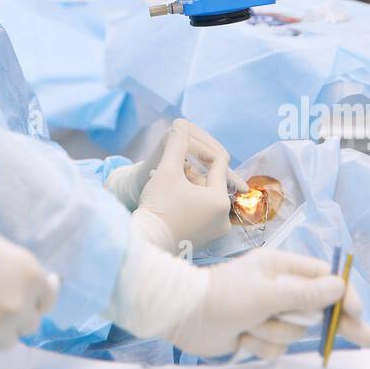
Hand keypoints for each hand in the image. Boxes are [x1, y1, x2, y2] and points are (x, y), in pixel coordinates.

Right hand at [130, 120, 232, 252]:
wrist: (146, 244)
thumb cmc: (158, 207)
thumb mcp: (167, 170)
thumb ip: (177, 144)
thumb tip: (180, 124)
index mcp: (220, 201)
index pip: (218, 163)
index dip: (199, 150)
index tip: (180, 151)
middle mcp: (223, 218)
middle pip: (208, 180)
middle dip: (188, 170)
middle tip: (165, 170)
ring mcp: (214, 231)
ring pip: (202, 195)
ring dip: (185, 184)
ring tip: (162, 182)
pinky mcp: (203, 239)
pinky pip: (199, 210)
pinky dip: (185, 200)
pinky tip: (166, 197)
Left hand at [174, 247, 369, 359]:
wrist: (183, 316)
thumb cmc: (223, 296)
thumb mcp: (266, 293)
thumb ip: (303, 294)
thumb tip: (338, 286)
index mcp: (280, 267)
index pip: (323, 279)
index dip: (342, 296)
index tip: (355, 313)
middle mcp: (277, 288)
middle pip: (318, 308)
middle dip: (336, 323)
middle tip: (367, 339)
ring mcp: (268, 312)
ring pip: (294, 332)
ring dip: (273, 333)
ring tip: (250, 325)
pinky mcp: (257, 333)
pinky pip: (275, 348)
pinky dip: (259, 345)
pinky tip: (241, 338)